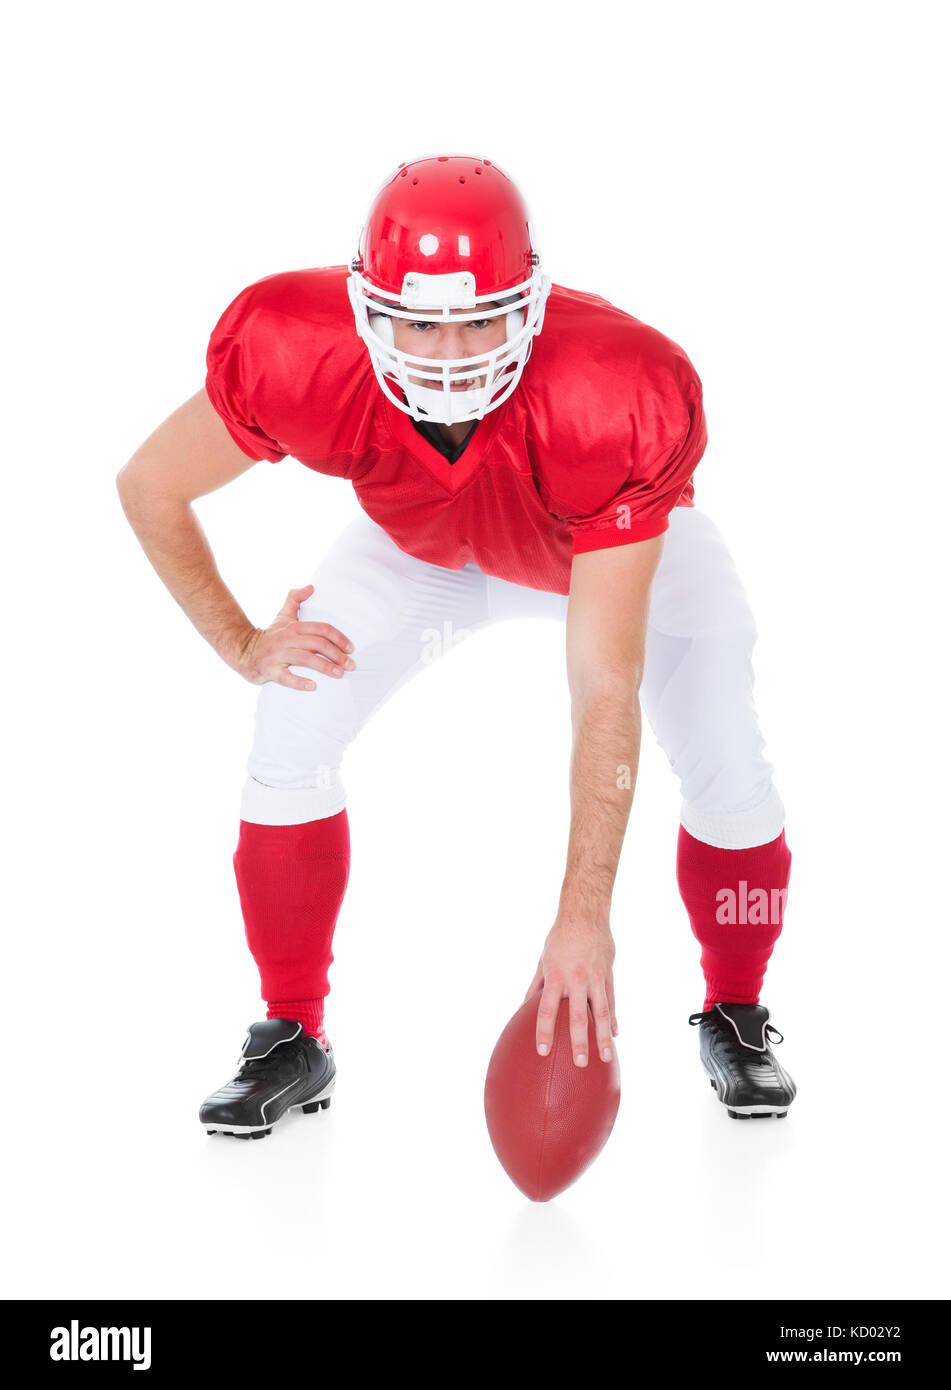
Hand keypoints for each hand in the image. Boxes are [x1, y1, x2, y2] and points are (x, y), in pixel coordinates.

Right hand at [230, 585, 354, 690]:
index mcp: (294, 627)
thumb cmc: (270, 636)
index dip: (339, 638)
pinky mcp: (270, 670)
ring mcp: (278, 655)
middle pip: (317, 644)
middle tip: (351, 665)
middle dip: (337, 654)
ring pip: (305, 659)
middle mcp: (287, 639)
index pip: (321, 629)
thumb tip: (311, 586)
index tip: (351, 649)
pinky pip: (286, 677)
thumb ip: (295, 599)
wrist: (243, 651)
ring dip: (325, 667)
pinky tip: (313, 686)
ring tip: (339, 674)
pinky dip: (300, 682)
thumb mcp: (282, 616)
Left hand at [523, 919, 617, 1067]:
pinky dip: (612, 1018)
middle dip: (579, 1041)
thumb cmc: (560, 938)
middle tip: (580, 1064)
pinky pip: (611, 1001)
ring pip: (601, 1012)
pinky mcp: (608, 975)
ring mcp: (595, 978)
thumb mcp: (543, 960)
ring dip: (603, 1036)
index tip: (543, 1051)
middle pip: (578, 1016)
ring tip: (605, 1057)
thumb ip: (536, 985)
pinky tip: (614, 1034)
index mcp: (556, 976)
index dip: (545, 1031)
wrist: (585, 915)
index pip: (548, 1009)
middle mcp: (576, 980)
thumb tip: (523, 1007)